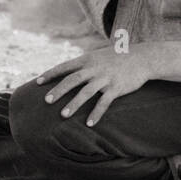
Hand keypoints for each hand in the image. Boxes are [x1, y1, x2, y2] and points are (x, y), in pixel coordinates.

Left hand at [36, 45, 153, 125]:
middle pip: (72, 79)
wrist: (143, 57)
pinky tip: (89, 124)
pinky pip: (104, 102)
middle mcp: (94, 68)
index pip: (65, 67)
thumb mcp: (99, 55)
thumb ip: (84, 63)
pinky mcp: (117, 88)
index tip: (37, 82)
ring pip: (86, 92)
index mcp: (88, 60)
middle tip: (46, 101)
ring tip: (63, 115)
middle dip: (58, 90)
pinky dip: (96, 113)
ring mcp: (105, 78)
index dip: (51, 74)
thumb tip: (68, 70)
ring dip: (74, 104)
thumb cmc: (118, 57)